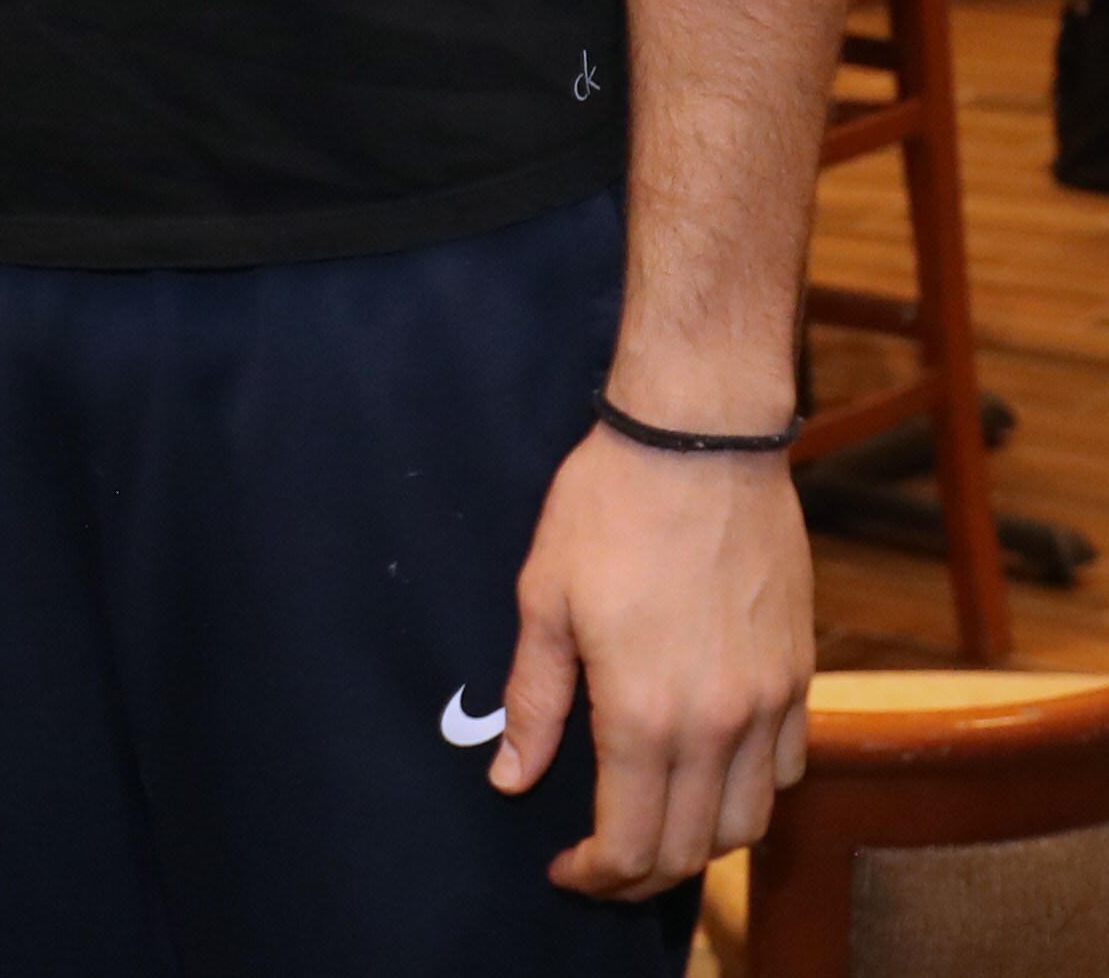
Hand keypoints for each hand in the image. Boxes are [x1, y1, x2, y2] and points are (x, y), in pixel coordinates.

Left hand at [493, 423, 812, 895]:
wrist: (699, 437)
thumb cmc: (609, 506)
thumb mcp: (545, 596)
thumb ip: (534, 699)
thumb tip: (511, 777)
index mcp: (644, 713)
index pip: (630, 844)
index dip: (595, 876)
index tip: (565, 869)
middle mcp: (718, 724)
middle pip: (691, 849)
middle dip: (641, 875)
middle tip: (602, 861)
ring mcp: (769, 701)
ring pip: (750, 821)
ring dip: (701, 841)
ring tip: (656, 820)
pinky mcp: (800, 672)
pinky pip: (789, 766)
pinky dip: (753, 790)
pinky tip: (715, 767)